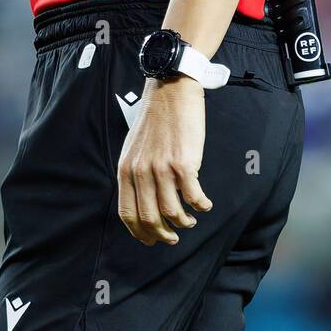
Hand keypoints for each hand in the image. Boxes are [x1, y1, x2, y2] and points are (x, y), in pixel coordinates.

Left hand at [117, 76, 212, 244]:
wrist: (170, 90)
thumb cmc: (155, 118)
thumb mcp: (134, 147)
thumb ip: (135, 171)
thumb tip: (143, 198)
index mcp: (126, 169)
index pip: (128, 213)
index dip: (140, 232)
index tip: (150, 240)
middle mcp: (141, 172)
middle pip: (150, 218)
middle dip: (162, 234)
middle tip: (172, 239)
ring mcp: (162, 169)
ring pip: (172, 212)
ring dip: (184, 222)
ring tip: (190, 220)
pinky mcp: (184, 163)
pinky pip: (193, 197)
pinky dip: (201, 206)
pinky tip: (204, 205)